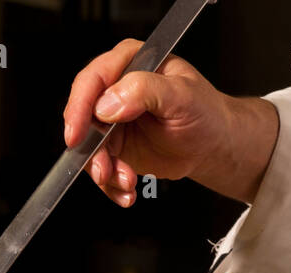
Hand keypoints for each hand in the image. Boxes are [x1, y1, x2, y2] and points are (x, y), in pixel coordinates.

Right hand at [62, 38, 278, 205]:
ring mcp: (111, 121)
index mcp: (131, 63)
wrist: (213, 144)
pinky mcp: (113, 147)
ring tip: (127, 182)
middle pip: (83, 118)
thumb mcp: (182, 95)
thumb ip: (146, 90)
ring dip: (104, 172)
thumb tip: (107, 104)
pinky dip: (111, 185)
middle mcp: (115, 90)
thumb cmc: (205, 112)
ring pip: (89, 149)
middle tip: (105, 170)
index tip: (78, 134)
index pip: (92, 80)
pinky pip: (100, 168)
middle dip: (92, 150)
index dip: (79, 107)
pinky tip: (128, 190)